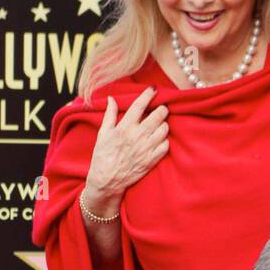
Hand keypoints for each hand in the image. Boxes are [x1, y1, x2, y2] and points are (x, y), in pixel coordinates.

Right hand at [85, 85, 168, 202]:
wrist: (107, 181)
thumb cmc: (103, 156)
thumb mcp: (103, 133)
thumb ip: (109, 114)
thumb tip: (111, 98)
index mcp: (124, 127)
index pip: (140, 105)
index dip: (148, 94)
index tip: (154, 89)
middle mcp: (137, 136)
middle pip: (158, 115)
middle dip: (162, 109)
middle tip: (160, 109)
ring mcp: (146, 149)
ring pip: (164, 129)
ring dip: (164, 125)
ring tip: (159, 125)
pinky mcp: (152, 160)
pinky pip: (166, 146)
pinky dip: (165, 141)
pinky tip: (159, 140)